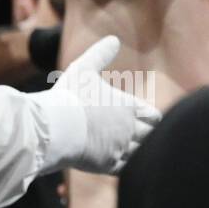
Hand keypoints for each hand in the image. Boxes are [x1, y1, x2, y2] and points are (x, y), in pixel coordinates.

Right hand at [48, 35, 158, 173]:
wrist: (55, 128)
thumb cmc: (69, 96)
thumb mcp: (83, 69)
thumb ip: (100, 54)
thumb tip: (113, 39)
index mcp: (129, 107)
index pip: (153, 116)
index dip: (148, 117)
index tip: (140, 117)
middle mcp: (131, 129)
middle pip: (152, 135)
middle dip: (147, 133)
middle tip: (137, 133)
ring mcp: (122, 149)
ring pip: (142, 152)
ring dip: (138, 150)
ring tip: (128, 147)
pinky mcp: (109, 165)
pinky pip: (127, 168)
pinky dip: (125, 165)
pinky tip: (116, 160)